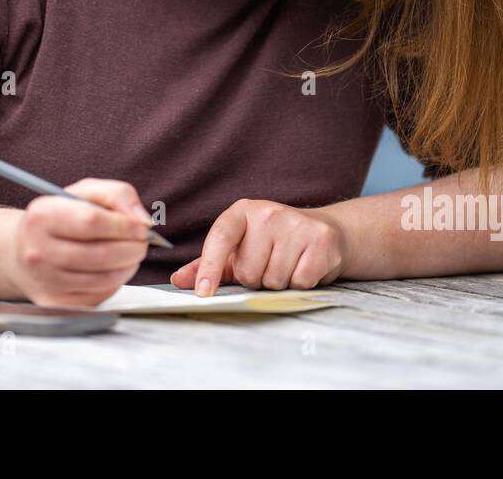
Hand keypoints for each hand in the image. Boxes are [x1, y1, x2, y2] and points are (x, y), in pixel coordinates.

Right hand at [5, 178, 154, 307]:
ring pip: (104, 278)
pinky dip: (116, 282)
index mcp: (42, 216)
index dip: (125, 226)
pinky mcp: (55, 303)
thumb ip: (118, 195)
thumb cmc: (60, 217)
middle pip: (101, 255)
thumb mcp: (85, 192)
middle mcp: (38, 251)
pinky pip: (100, 295)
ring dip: (129, 266)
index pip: (92, 221)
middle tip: (142, 242)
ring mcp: (46, 281)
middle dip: (133, 248)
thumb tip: (143, 221)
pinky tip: (114, 269)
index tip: (141, 227)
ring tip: (131, 254)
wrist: (24, 250)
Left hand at [170, 199, 346, 295]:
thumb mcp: (239, 248)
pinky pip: (300, 281)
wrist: (324, 232)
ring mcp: (296, 223)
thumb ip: (207, 264)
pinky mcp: (320, 239)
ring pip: (274, 279)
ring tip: (288, 264)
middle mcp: (268, 212)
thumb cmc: (274, 243)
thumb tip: (178, 280)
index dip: (209, 267)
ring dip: (279, 282)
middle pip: (249, 271)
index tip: (203, 291)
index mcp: (242, 211)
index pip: (220, 238)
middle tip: (268, 264)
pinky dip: (301, 283)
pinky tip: (304, 266)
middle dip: (256, 278)